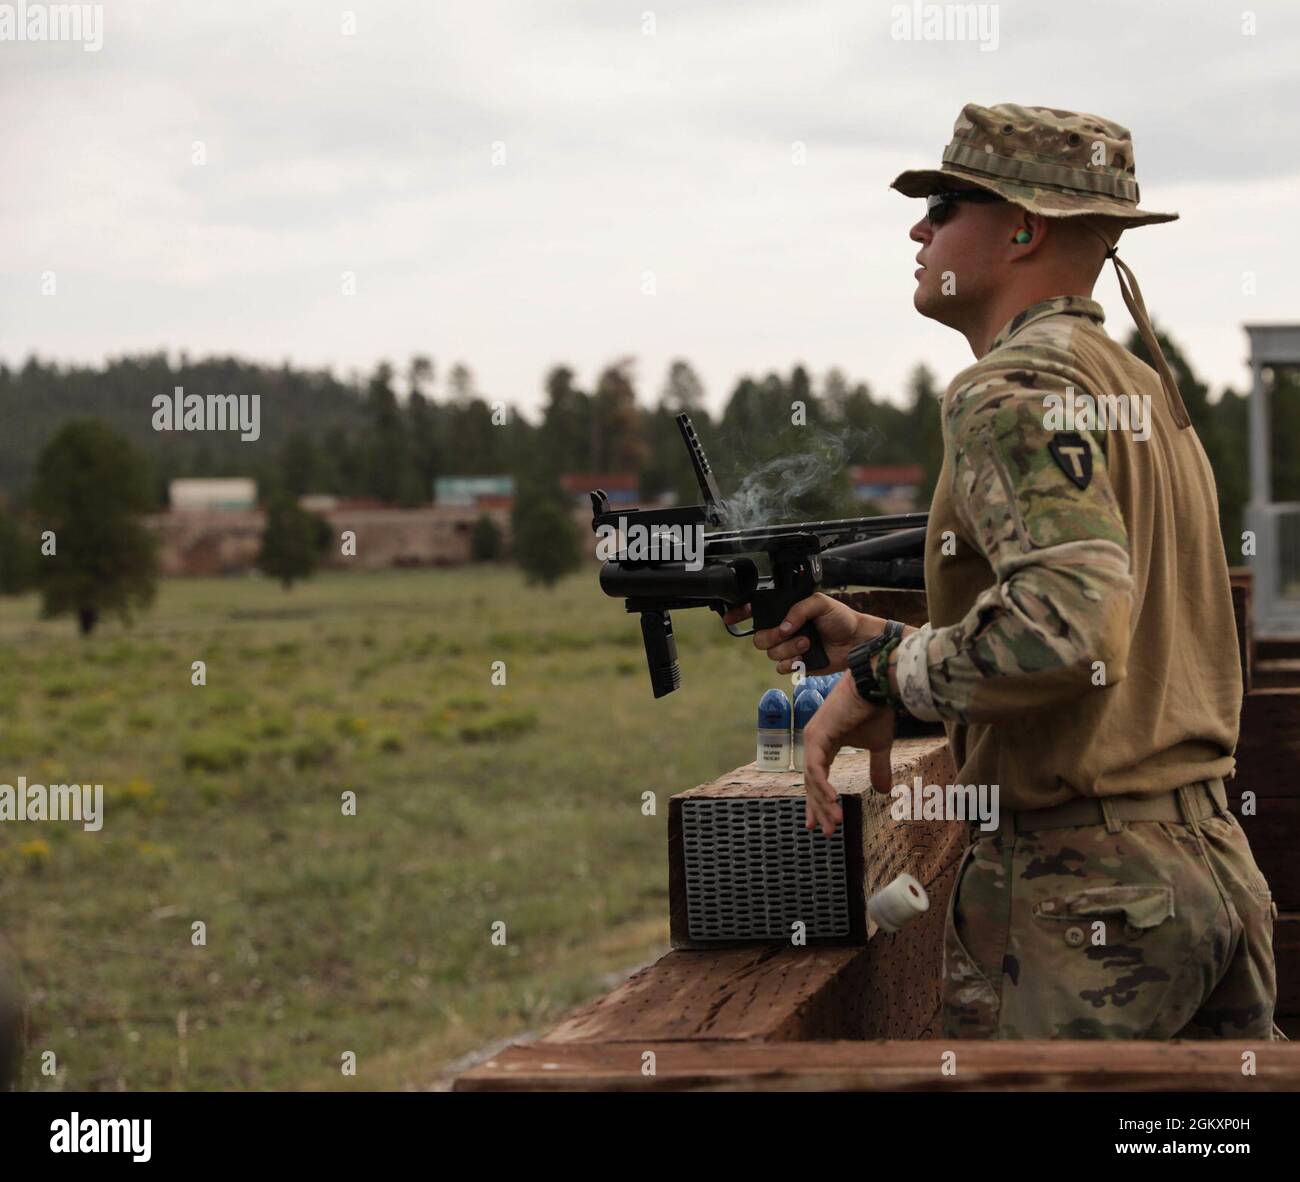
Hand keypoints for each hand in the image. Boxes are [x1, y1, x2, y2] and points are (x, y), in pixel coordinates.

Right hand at [721, 594, 891, 675]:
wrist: (856, 641)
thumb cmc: (841, 618)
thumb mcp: (820, 602)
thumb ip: (798, 610)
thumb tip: (783, 627)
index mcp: (785, 612)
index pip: (756, 612)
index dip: (740, 614)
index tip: (730, 617)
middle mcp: (783, 630)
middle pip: (758, 638)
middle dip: (772, 636)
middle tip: (789, 632)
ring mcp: (789, 648)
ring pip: (770, 654)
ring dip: (788, 649)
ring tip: (808, 642)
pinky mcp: (796, 665)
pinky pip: (781, 668)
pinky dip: (792, 663)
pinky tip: (807, 656)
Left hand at [801, 674, 895, 835]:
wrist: (877, 685)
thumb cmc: (876, 709)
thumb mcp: (878, 745)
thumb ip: (877, 768)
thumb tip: (883, 792)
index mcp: (825, 743)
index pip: (816, 778)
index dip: (817, 802)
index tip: (818, 825)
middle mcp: (814, 741)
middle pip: (812, 783)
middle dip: (818, 809)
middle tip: (825, 832)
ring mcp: (813, 738)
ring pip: (813, 779)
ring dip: (823, 803)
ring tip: (834, 823)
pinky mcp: (817, 735)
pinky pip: (816, 767)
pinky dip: (822, 786)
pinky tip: (832, 801)